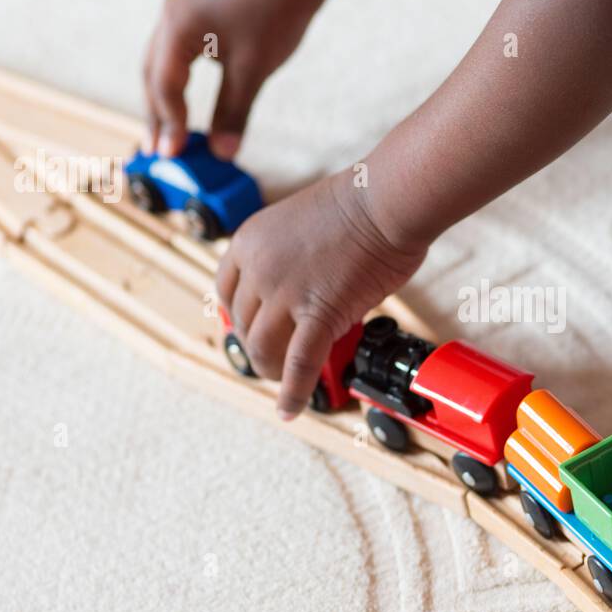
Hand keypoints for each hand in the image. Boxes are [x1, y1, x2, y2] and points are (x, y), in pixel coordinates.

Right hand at [143, 0, 321, 159]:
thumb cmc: (278, 15)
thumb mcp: (253, 71)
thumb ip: (232, 113)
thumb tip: (222, 155)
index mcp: (178, 27)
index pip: (164, 86)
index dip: (169, 124)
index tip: (172, 156)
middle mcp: (171, 13)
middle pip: (152, 73)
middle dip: (155, 114)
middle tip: (157, 152)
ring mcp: (181, 6)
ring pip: (162, 61)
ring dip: (163, 97)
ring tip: (167, 132)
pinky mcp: (196, 6)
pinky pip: (176, 49)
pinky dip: (177, 78)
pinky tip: (186, 99)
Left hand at [216, 170, 427, 418]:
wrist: (385, 201)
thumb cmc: (359, 203)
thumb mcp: (299, 222)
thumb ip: (288, 255)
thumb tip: (298, 288)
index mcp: (249, 241)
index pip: (226, 291)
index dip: (237, 316)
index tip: (247, 328)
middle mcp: (259, 269)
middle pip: (243, 324)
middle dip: (257, 345)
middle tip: (272, 358)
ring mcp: (285, 293)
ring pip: (263, 348)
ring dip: (270, 369)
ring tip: (282, 381)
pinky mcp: (318, 315)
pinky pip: (298, 364)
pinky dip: (291, 392)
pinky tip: (289, 410)